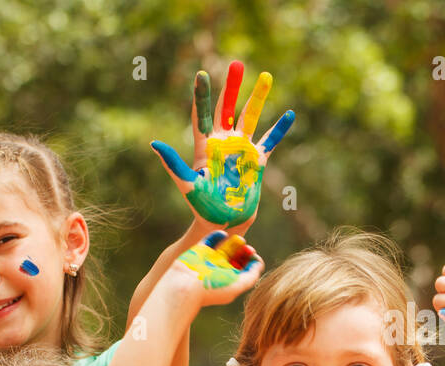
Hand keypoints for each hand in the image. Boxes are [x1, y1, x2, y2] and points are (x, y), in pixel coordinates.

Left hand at [151, 61, 294, 229]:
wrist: (222, 223)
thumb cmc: (201, 208)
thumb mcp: (187, 184)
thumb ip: (173, 164)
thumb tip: (154, 143)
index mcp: (204, 147)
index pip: (201, 116)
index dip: (201, 95)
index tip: (201, 74)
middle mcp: (223, 144)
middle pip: (227, 109)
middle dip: (231, 87)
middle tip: (237, 64)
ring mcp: (240, 151)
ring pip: (250, 118)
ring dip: (258, 98)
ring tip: (267, 76)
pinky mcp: (257, 162)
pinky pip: (270, 141)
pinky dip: (279, 129)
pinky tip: (289, 115)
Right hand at [172, 230, 263, 304]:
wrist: (186, 285)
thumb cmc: (213, 288)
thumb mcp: (238, 285)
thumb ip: (252, 275)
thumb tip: (258, 262)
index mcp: (229, 281)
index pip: (245, 268)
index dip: (252, 261)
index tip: (253, 256)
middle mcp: (220, 271)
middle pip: (237, 257)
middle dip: (244, 251)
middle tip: (246, 248)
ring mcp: (210, 260)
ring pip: (225, 247)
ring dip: (233, 242)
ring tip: (238, 239)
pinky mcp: (199, 251)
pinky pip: (210, 239)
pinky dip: (217, 235)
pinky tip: (223, 234)